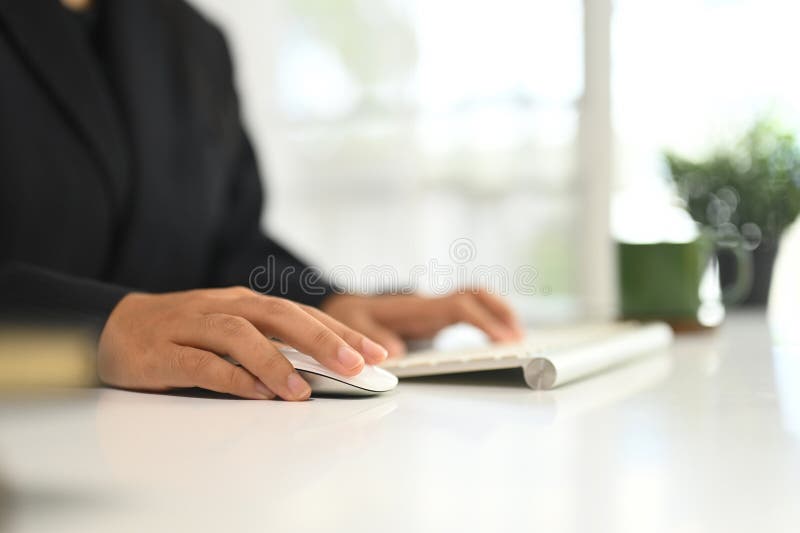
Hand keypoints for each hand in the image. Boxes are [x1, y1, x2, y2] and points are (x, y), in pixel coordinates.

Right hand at [97, 287, 387, 400]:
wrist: (117, 326)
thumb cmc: (186, 333)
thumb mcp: (234, 333)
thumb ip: (273, 345)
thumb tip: (325, 370)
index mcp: (248, 303)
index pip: (303, 315)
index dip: (341, 333)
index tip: (376, 354)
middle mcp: (226, 308)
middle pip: (279, 317)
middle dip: (321, 340)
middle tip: (355, 365)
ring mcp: (194, 326)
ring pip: (241, 336)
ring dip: (275, 362)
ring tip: (303, 391)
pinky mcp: (165, 351)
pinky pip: (202, 363)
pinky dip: (231, 376)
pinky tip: (255, 393)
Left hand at [320, 290, 523, 357]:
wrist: (339, 306)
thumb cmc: (346, 316)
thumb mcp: (350, 326)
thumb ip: (371, 338)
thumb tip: (394, 353)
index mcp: (415, 307)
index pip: (458, 307)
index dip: (483, 321)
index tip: (502, 340)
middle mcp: (429, 304)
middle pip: (474, 294)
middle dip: (501, 312)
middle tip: (520, 339)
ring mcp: (433, 309)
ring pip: (474, 299)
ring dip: (498, 313)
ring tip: (517, 338)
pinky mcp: (433, 316)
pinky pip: (467, 311)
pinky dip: (487, 319)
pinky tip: (496, 339)